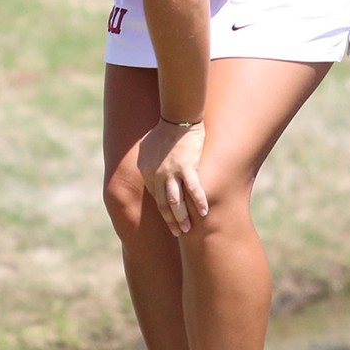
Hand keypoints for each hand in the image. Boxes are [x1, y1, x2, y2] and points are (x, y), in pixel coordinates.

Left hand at [136, 120, 207, 235]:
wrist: (176, 117)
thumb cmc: (163, 130)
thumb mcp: (147, 147)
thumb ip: (147, 160)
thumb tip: (146, 167)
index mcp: (147, 171)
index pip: (155, 196)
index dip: (163, 210)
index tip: (170, 219)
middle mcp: (156, 175)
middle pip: (163, 203)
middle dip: (171, 220)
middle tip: (178, 232)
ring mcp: (171, 172)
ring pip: (175, 201)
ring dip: (181, 217)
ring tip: (188, 229)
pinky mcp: (187, 167)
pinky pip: (193, 189)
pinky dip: (198, 202)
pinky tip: (203, 212)